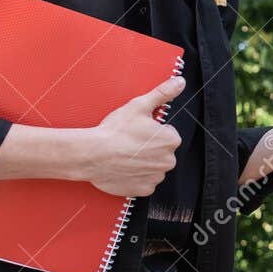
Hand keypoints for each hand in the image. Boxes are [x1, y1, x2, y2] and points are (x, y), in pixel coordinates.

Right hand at [81, 76, 183, 196]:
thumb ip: (163, 93)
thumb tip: (180, 82)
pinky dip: (136, 177)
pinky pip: (144, 182)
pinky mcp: (144, 189)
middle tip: (129, 143)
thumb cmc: (115, 131)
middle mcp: (169, 161)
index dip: (151, 131)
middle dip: (149, 148)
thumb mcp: (139, 106)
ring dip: (143, 162)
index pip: (167, 134)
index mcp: (171, 140)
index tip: (137, 131)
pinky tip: (124, 168)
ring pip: (153, 167)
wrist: (92, 154)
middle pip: (161, 152)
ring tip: (125, 155)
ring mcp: (156, 177)